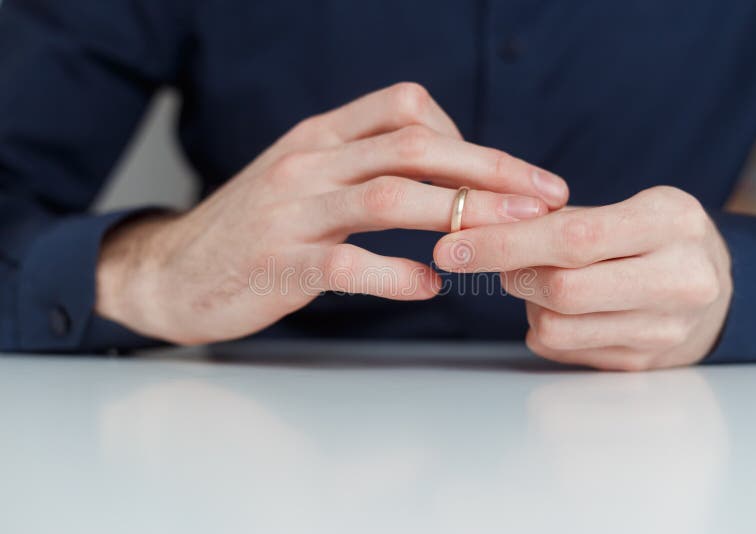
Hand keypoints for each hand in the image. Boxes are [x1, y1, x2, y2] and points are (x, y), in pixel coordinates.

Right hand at [96, 83, 566, 343]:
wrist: (172, 271)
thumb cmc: (252, 229)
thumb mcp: (303, 177)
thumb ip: (361, 164)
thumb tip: (443, 172)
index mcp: (320, 136)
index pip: (406, 107)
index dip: (465, 136)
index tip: (506, 174)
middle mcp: (309, 162)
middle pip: (415, 146)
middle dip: (490, 170)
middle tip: (546, 197)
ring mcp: (292, 211)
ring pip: (390, 196)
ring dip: (460, 214)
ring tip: (509, 236)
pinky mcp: (279, 263)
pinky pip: (349, 263)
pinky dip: (397, 274)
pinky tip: (431, 286)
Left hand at [434, 186, 731, 370]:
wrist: (715, 290)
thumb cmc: (657, 239)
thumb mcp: (632, 207)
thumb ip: (567, 218)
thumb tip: (482, 228)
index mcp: (671, 222)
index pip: (573, 237)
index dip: (504, 243)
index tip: (452, 246)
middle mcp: (678, 279)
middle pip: (561, 288)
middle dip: (510, 272)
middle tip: (489, 258)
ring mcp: (664, 329)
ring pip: (556, 326)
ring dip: (528, 303)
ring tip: (540, 281)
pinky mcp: (643, 362)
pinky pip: (564, 349)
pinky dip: (543, 326)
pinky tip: (562, 309)